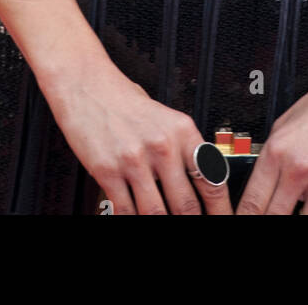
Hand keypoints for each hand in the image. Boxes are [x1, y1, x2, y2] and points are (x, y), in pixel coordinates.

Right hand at [44, 57, 232, 214]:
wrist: (87, 85)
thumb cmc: (125, 101)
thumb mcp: (165, 117)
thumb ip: (181, 148)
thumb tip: (198, 182)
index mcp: (182, 130)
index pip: (211, 179)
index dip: (219, 209)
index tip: (220, 218)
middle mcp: (162, 145)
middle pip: (186, 204)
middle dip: (191, 221)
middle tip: (191, 223)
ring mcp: (134, 160)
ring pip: (156, 213)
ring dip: (161, 222)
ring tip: (163, 222)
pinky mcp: (107, 171)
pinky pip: (125, 210)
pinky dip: (131, 219)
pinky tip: (136, 217)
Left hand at [236, 73, 307, 214]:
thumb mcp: (285, 124)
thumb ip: (271, 158)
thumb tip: (261, 189)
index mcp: (278, 150)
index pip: (253, 201)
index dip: (247, 217)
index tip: (248, 220)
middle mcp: (301, 167)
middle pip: (275, 217)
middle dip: (271, 219)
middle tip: (275, 214)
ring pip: (307, 222)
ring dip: (304, 216)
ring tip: (305, 205)